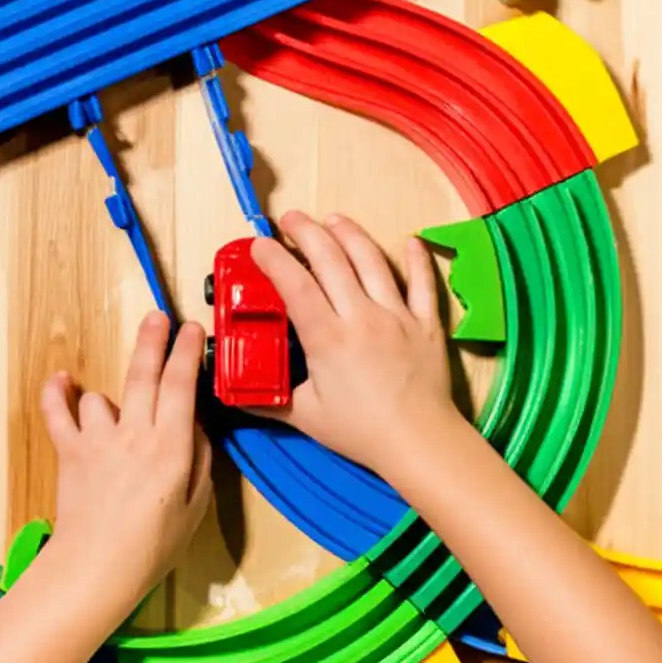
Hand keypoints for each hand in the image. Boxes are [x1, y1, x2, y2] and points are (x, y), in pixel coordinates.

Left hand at [40, 311, 212, 604]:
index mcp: (171, 448)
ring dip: (109, 401)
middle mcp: (135, 434)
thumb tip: (194, 426)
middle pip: (143, 374)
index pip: (181, 386)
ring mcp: (98, 440)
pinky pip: (57, 412)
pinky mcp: (69, 451)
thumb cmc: (153, 546)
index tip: (192, 329)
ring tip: (114, 420)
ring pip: (102, 398)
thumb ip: (200, 460)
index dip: (187, 353)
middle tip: (159, 316)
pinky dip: (56, 394)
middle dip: (153, 340)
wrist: (96, 568)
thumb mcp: (195, 506)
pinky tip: (61, 379)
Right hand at [248, 211, 460, 470]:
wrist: (420, 443)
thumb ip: (268, 400)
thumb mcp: (306, 417)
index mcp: (328, 338)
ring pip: (372, 261)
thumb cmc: (362, 432)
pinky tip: (409, 241)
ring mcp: (397, 316)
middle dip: (307, 232)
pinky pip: (423, 283)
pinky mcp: (426, 324)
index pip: (295, 286)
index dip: (274, 259)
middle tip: (290, 219)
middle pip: (331, 260)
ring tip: (333, 220)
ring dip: (350, 234)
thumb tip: (235, 396)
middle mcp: (362, 317)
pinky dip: (416, 259)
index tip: (260, 244)